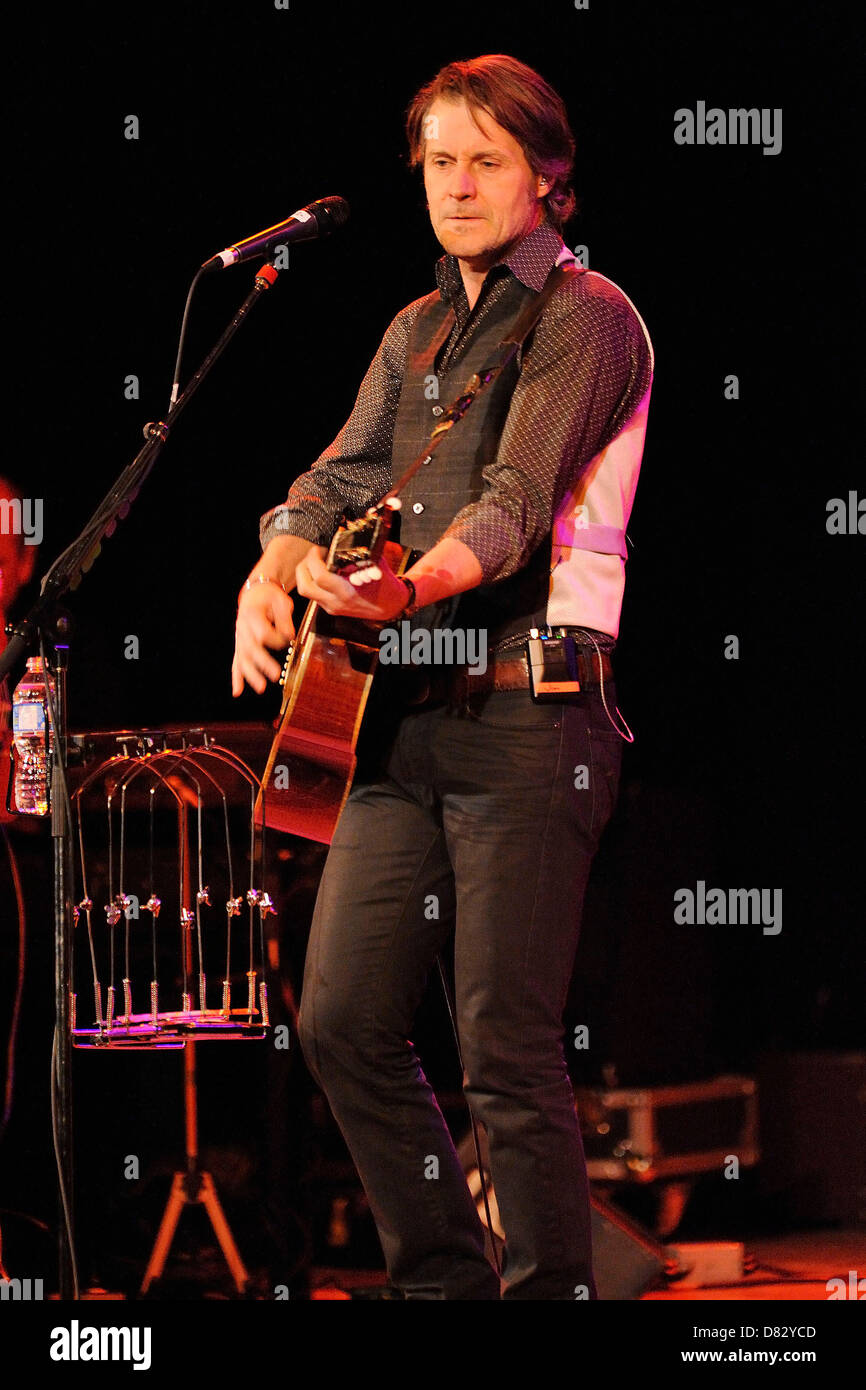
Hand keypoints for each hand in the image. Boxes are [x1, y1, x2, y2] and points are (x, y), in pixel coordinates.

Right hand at [232, 578, 295, 695]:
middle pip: (251, 648)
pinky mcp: (240, 645)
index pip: (263, 633)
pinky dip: (237, 677)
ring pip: (243, 658)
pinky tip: (238, 692)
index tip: (289, 637)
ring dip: (251, 674)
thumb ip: (285, 618)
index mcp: (252, 614)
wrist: (254, 593)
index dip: (277, 638)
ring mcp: (240, 638)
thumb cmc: (270, 597)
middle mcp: (242, 627)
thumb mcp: (281, 600)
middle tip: (276, 674)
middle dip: (263, 663)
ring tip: (261, 688)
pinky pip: (237, 662)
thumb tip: (289, 636)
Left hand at [295, 546, 409, 623]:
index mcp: (347, 593)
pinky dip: (312, 579)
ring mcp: (331, 607)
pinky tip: (323, 570)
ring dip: (306, 573)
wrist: (391, 607)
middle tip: (314, 554)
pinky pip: (313, 593)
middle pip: (305, 586)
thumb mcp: (376, 566)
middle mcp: (336, 602)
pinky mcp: (330, 608)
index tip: (320, 548)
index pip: (320, 577)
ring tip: (316, 561)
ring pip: (305, 590)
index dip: (314, 559)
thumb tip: (344, 535)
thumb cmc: (385, 585)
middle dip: (304, 565)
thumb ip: (359, 552)